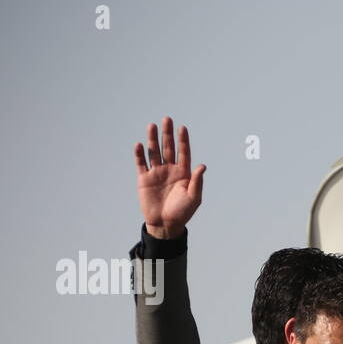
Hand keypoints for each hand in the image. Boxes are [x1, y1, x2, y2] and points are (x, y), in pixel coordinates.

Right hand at [134, 117, 204, 238]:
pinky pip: (141, 164)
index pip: (183, 152)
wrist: (165, 224)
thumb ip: (197, 181)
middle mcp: (170, 170)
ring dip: (152, 139)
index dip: (183, 140)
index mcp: (183, 173)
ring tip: (152, 126)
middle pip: (168, 148)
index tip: (182, 128)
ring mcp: (156, 173)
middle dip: (167, 134)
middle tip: (167, 119)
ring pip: (154, 152)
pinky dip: (139, 154)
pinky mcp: (144, 179)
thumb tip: (202, 165)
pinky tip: (139, 145)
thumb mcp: (194, 197)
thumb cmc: (182, 212)